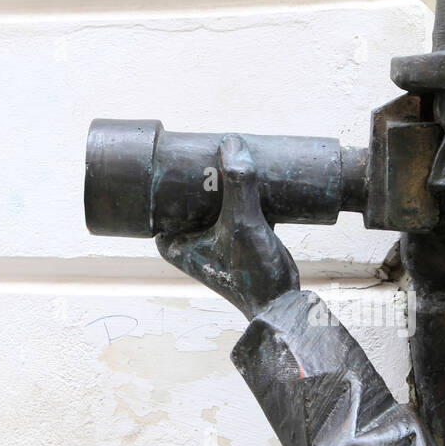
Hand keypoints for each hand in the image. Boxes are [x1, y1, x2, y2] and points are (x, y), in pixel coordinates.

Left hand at [156, 135, 299, 318]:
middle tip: (210, 142)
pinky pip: (232, 206)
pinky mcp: (235, 239)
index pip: (162, 197)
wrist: (282, 303)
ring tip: (231, 152)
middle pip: (189, 195)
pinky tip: (248, 172)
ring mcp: (211, 241)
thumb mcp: (242, 224)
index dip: (170, 171)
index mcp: (172, 241)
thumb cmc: (253, 275)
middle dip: (200, 172)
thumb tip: (233, 143)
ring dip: (221, 180)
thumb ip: (239, 186)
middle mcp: (188, 241)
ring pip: (213, 200)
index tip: (183, 146)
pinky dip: (239, 192)